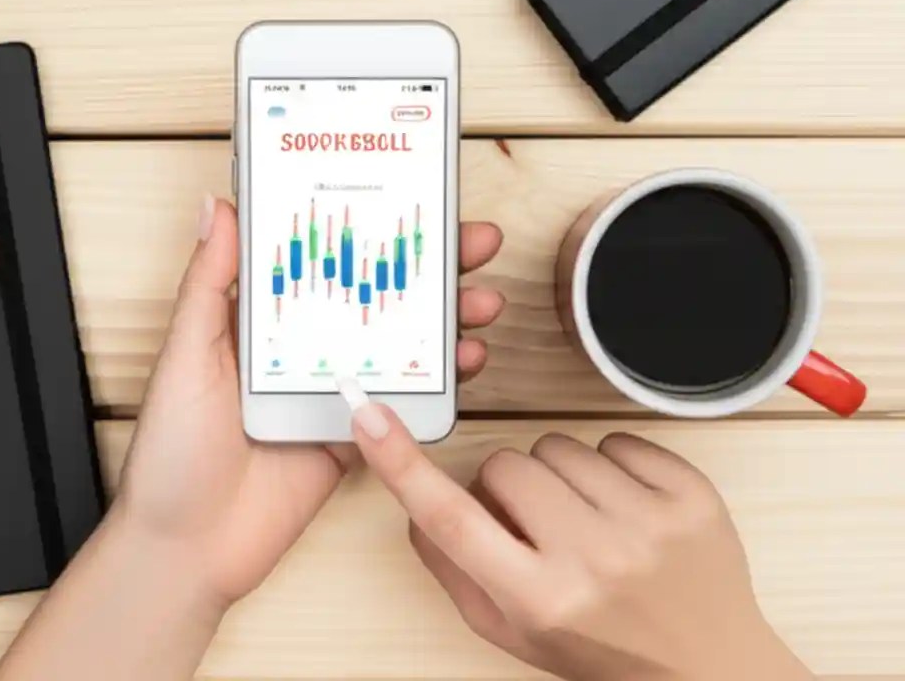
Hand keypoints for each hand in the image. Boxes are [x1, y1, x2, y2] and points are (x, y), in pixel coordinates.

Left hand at [112, 194, 505, 608]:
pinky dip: (439, 381)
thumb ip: (207, 283)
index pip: (318, 257)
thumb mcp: (185, 356)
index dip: (363, 226)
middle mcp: (296, 349)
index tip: (407, 196)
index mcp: (255, 321)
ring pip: (397, 342)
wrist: (188, 549)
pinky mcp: (349, 438)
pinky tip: (466, 360)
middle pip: (371, 294)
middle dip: (427, 266)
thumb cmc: (170, 453)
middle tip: (472, 240)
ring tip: (482, 299)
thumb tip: (219, 207)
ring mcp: (327, 393)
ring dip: (444, 318)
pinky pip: (401, 402)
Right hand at [339, 394, 812, 680]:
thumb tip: (413, 500)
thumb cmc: (597, 647)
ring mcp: (649, 524)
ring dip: (558, 475)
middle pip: (506, 465)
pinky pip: (616, 438)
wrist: (705, 665)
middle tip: (533, 524)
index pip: (453, 519)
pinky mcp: (691, 495)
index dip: (402, 465)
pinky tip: (622, 507)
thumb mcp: (508, 629)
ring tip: (585, 520)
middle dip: (506, 486)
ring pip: (559, 446)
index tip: (369, 418)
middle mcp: (593, 560)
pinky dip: (610, 465)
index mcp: (538, 599)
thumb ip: (453, 568)